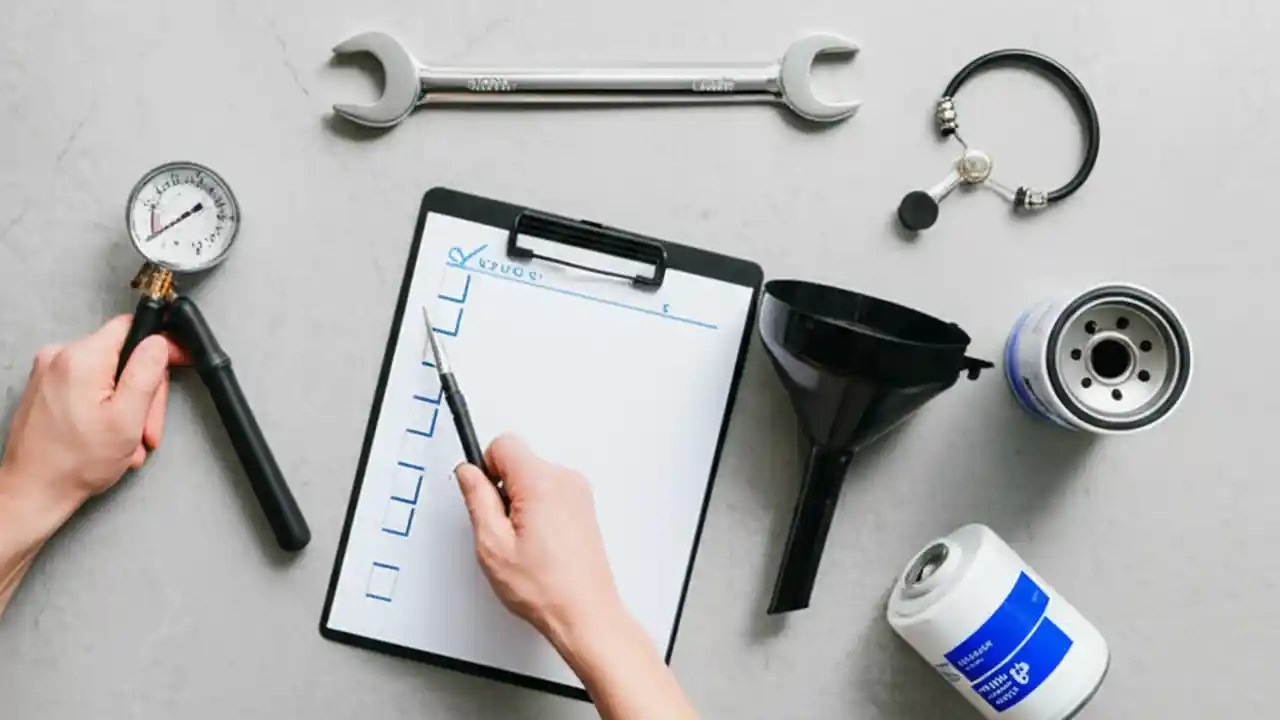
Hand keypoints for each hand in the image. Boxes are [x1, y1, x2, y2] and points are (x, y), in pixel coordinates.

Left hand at [1, 316, 184, 515]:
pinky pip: (89, 385)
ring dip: (126, 407)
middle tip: (146, 430)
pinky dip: (105, 408)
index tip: (176, 363)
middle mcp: (59, 357)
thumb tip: (159, 341)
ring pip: (108, 374)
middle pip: (122, 356)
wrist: (33, 491)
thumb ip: (146, 373)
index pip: (132, 327)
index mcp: (81, 358)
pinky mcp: (46, 387)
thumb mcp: (127, 419)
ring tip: (126, 441)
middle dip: (142, 393)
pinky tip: (108, 435)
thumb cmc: (75, 463)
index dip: (159, 346)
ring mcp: (49, 372)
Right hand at [456, 436, 698, 718]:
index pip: (504, 443)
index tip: (483, 492)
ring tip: (523, 541)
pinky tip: (538, 542)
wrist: (584, 613)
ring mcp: (578, 493)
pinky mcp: (583, 506)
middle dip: (503, 488)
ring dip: (521, 501)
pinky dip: (538, 509)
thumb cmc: (546, 588)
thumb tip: (468, 473)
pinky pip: (550, 492)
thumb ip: (477, 499)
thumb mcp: (493, 544)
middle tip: (503, 528)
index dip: (485, 466)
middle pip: (519, 459)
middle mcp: (565, 480)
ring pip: (534, 477)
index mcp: (542, 483)